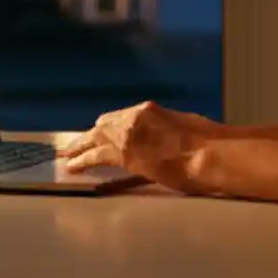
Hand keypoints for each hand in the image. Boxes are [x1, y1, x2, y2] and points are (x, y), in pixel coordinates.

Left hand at [58, 101, 222, 192]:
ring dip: (81, 147)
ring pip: (95, 139)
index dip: (109, 127)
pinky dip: (83, 161)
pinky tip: (73, 166)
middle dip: (90, 136)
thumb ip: (167, 130)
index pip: (121, 118)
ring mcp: (128, 134)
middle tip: (75, 144)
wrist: (209, 154)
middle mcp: (135, 117)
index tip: (100, 132)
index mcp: (150, 110)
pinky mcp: (124, 154)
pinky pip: (96, 157)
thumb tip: (164, 139)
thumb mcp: (186, 126)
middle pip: (103, 126)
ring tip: (68, 155)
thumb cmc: (208, 143)